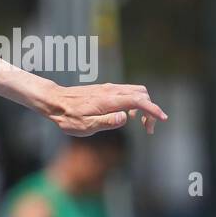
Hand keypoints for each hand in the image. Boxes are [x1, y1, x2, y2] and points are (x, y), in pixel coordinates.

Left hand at [48, 83, 165, 136]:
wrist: (53, 101)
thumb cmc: (67, 117)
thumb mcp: (85, 126)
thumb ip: (106, 122)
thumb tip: (125, 118)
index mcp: (109, 100)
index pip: (138, 101)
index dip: (153, 110)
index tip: (162, 119)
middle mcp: (111, 91)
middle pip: (141, 94)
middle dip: (150, 109)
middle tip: (148, 128)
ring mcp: (108, 88)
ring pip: (135, 91)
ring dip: (143, 105)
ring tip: (139, 122)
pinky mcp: (105, 89)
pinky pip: (126, 92)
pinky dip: (134, 102)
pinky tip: (126, 115)